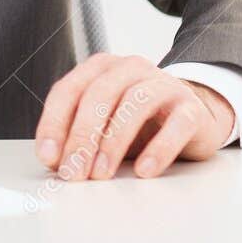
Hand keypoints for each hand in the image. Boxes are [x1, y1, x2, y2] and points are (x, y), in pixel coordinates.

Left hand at [34, 52, 235, 180]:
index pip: (68, 90)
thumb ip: (78, 136)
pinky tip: (144, 170)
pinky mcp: (191, 107)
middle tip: (73, 171)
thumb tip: (53, 160)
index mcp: (100, 68)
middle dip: (81, 137)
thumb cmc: (140, 121)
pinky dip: (158, 149)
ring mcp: (162, 84)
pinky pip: (176, 124)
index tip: (48, 156)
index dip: (54, 123)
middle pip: (98, 95)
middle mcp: (129, 68)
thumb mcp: (104, 125)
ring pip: (133, 104)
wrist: (193, 116)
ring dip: (112, 143)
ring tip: (101, 174)